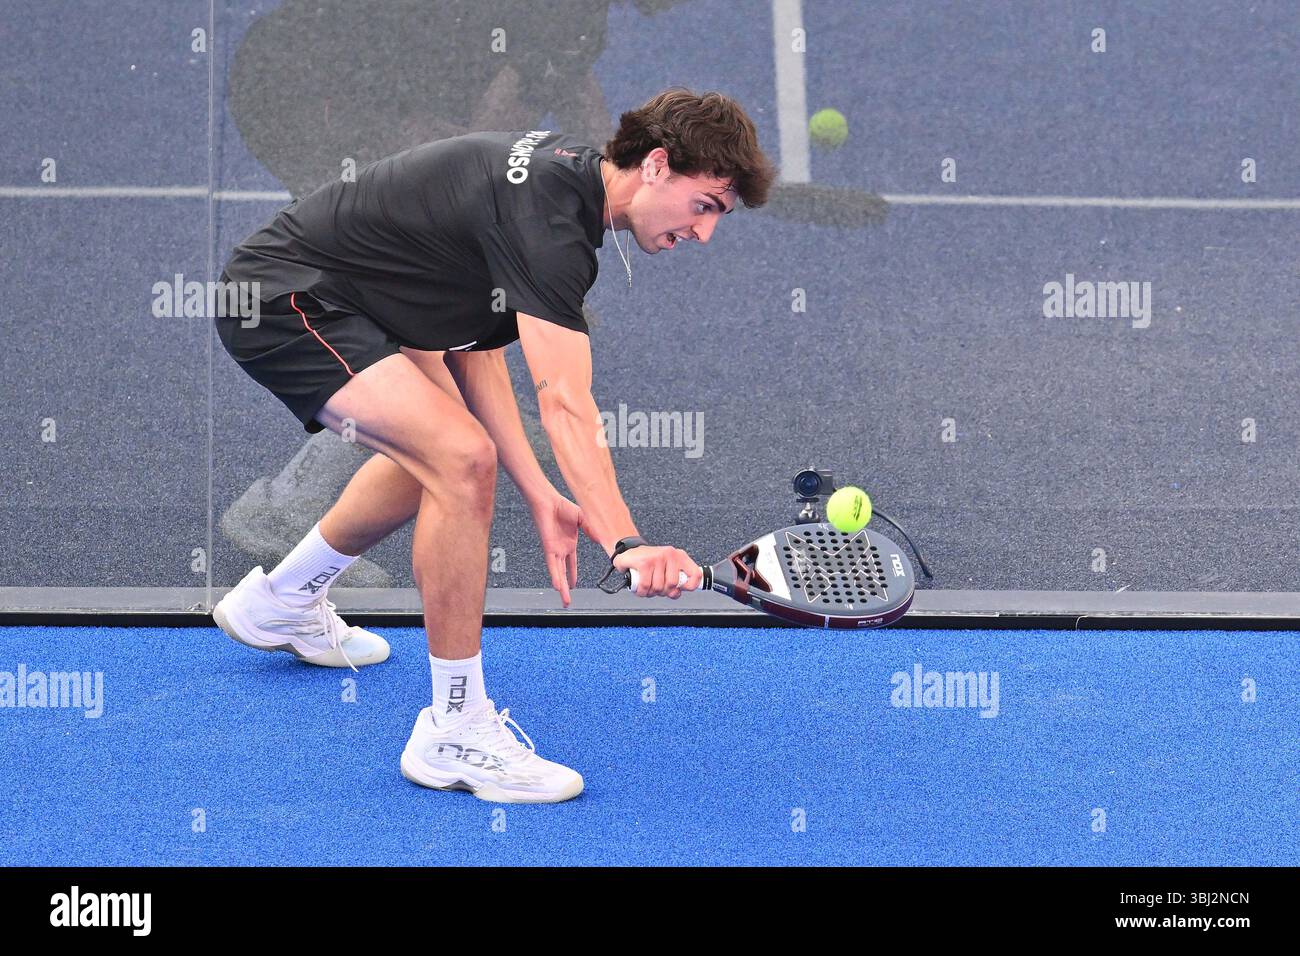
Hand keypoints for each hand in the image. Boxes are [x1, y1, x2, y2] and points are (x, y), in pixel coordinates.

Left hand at [530, 492, 582, 606]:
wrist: (548, 501)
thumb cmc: (561, 506)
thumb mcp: (582, 519)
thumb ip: (591, 529)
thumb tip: (602, 539)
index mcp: (568, 544)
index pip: (571, 564)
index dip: (573, 575)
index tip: (574, 586)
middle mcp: (561, 550)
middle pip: (564, 573)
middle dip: (566, 588)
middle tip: (567, 602)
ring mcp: (554, 550)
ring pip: (558, 573)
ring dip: (561, 587)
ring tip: (564, 601)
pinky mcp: (548, 548)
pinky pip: (552, 565)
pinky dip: (555, 575)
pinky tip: (558, 586)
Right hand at [612, 545, 701, 598]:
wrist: (630, 551)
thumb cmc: (650, 561)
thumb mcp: (667, 567)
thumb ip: (676, 581)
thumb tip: (677, 592)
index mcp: (680, 556)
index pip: (695, 574)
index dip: (690, 586)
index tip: (681, 590)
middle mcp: (670, 555)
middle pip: (673, 585)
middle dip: (662, 591)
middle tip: (656, 587)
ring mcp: (657, 558)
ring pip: (658, 587)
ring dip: (650, 592)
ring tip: (647, 586)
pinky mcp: (644, 563)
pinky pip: (646, 586)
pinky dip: (641, 591)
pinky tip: (639, 587)